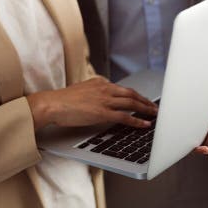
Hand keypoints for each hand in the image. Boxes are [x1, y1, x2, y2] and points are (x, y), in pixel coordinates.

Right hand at [26, 77, 157, 130]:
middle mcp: (104, 89)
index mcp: (99, 83)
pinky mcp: (103, 113)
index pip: (122, 88)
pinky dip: (137, 120)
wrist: (53, 104)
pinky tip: (145, 124)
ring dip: (145, 109)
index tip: (142, 99)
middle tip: (154, 107)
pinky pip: (125, 116)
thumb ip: (92, 93)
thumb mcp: (80, 91)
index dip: (135, 95)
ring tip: (154, 114)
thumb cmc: (62, 101)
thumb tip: (98, 100)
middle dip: (145, 100)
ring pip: (132, 103)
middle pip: (131, 93)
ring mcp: (104, 100)